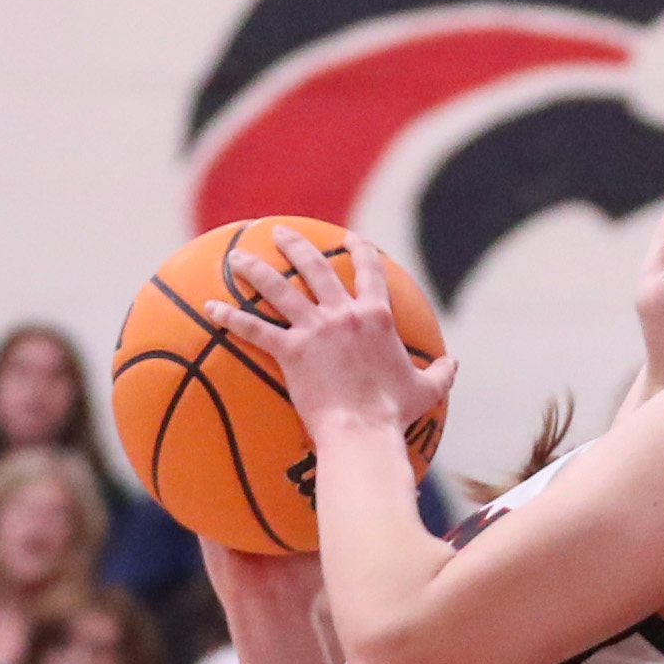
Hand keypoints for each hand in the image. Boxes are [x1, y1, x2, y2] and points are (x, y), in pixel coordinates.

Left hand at [204, 227, 455, 438]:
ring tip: (235, 258)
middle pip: (316, 267)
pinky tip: (209, 308)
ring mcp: (316, 329)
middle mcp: (344, 313)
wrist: (364, 430)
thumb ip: (440, 373)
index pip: (369, 272)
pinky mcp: (291, 350)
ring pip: (279, 288)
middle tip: (278, 233)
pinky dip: (230, 317)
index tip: (351, 238)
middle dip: (295, 245)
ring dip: (254, 270)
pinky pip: (254, 329)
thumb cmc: (393, 413)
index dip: (361, 251)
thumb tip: (454, 364)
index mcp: (377, 316)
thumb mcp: (426, 390)